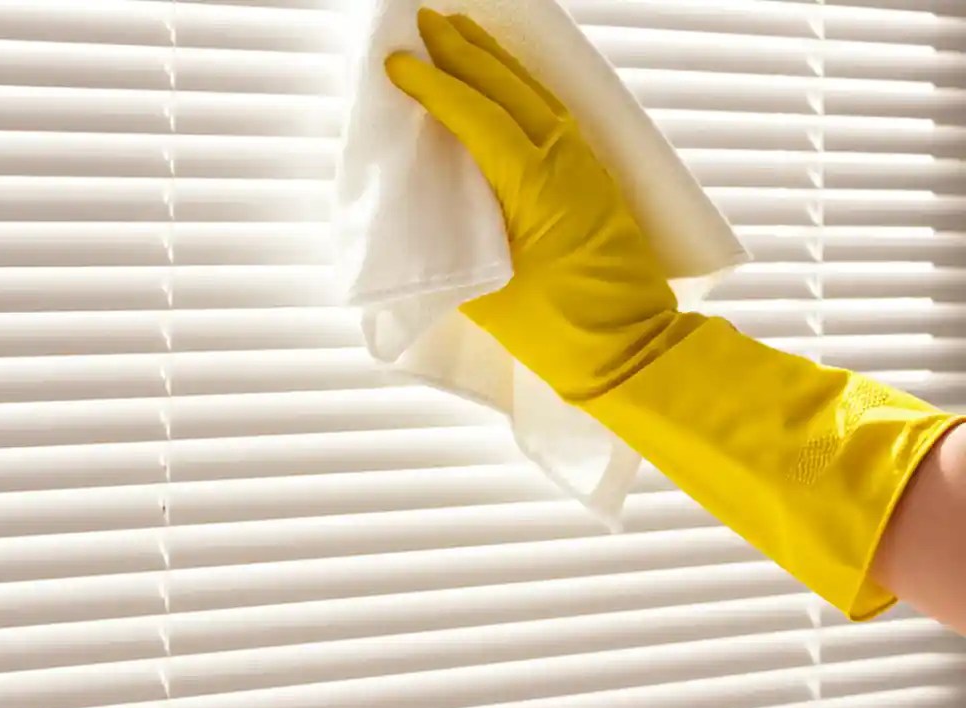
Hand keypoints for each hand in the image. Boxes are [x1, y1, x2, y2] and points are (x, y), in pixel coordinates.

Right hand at [387, 9, 689, 400]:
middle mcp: (566, 162)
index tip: (398, 64)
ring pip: (534, 93)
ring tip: (461, 34)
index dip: (434, 87)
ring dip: (495, 61)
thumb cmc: (558, 332)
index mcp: (536, 184)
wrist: (631, 353)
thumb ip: (454, 239)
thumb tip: (425, 208)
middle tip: (426, 22)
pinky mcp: (593, 180)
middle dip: (464, 52)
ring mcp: (585, 167)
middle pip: (509, 87)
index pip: (476, 116)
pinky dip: (520, 89)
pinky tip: (505, 84)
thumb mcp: (485, 290)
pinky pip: (550, 114)